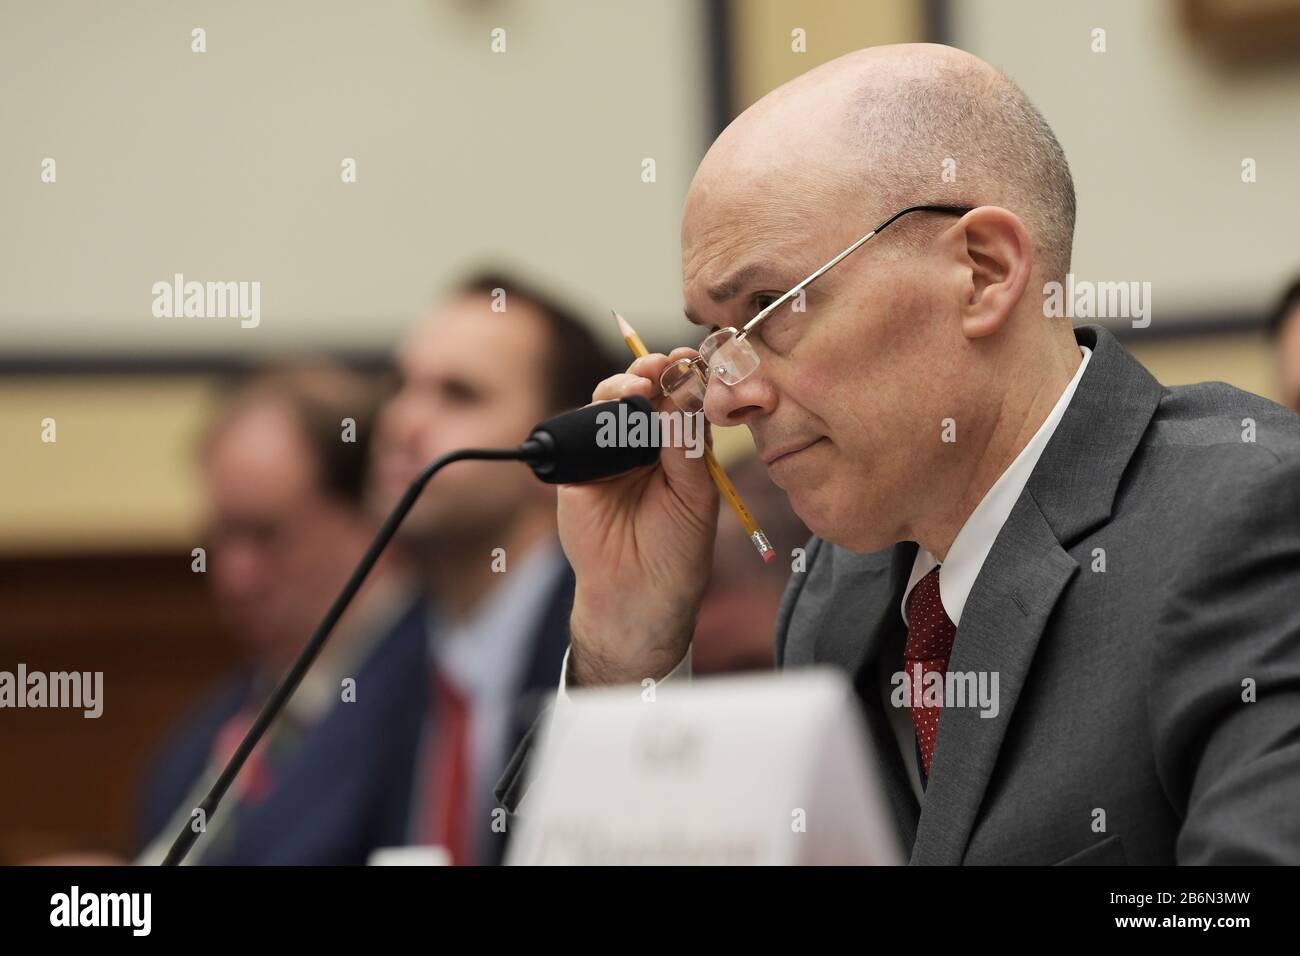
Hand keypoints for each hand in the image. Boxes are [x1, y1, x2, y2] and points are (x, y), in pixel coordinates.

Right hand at [558, 348, 718, 685]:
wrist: (638, 594)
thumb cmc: (677, 551)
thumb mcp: (696, 495)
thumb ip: (688, 446)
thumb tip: (683, 392)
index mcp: (680, 447)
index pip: (682, 400)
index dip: (687, 377)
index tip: (692, 359)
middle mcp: (645, 443)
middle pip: (646, 391)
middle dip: (655, 370)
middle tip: (665, 363)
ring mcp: (610, 452)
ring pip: (613, 402)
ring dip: (625, 384)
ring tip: (641, 383)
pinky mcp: (578, 466)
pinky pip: (584, 430)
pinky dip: (597, 412)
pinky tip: (614, 407)